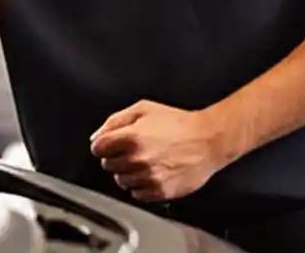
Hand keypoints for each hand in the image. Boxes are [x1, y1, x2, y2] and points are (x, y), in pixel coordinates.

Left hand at [88, 100, 236, 202]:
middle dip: (115, 158)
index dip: (103, 145)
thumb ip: (115, 121)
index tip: (110, 145)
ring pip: (121, 181)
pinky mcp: (161, 191)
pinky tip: (151, 173)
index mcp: (131, 137)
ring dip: (127, 173)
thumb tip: (96, 137)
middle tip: (131, 151)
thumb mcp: (143, 110)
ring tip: (144, 162)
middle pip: (108, 165)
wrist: (208, 140)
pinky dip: (140, 186)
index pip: (98, 148)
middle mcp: (138, 158)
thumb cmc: (178, 123)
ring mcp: (149, 176)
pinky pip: (137, 194)